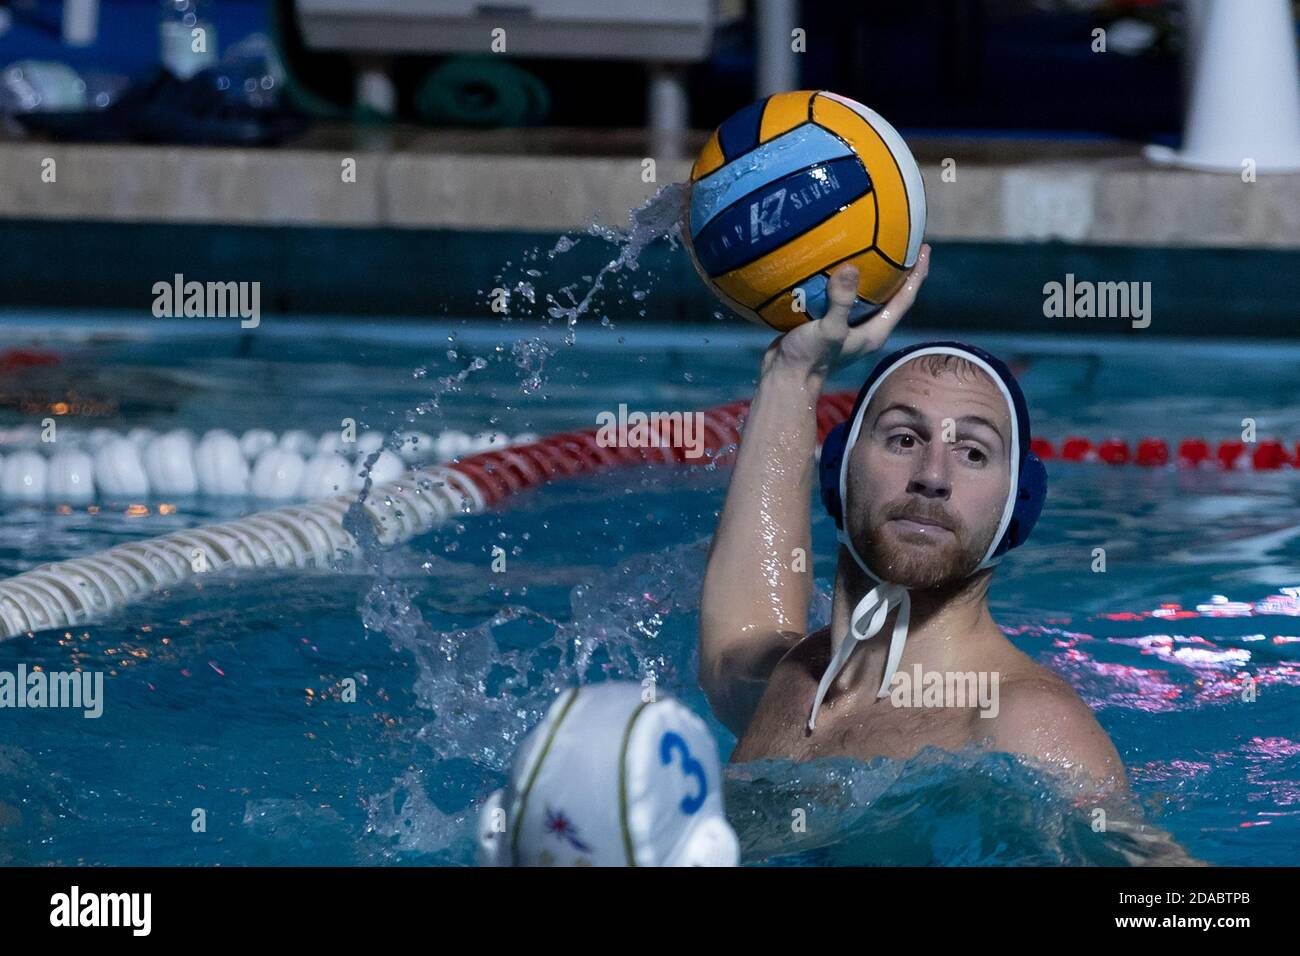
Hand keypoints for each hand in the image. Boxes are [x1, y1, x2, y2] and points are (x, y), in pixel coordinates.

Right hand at [765, 243, 930, 381]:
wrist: (783, 378)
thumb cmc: (809, 359)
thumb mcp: (828, 330)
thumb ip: (841, 302)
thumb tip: (851, 268)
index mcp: (874, 332)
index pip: (904, 299)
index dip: (916, 274)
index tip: (924, 248)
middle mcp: (865, 329)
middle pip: (890, 295)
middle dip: (899, 271)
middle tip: (902, 242)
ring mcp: (847, 327)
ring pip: (866, 296)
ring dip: (871, 274)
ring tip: (871, 247)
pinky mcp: (827, 324)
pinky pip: (842, 297)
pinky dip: (843, 280)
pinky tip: (834, 264)